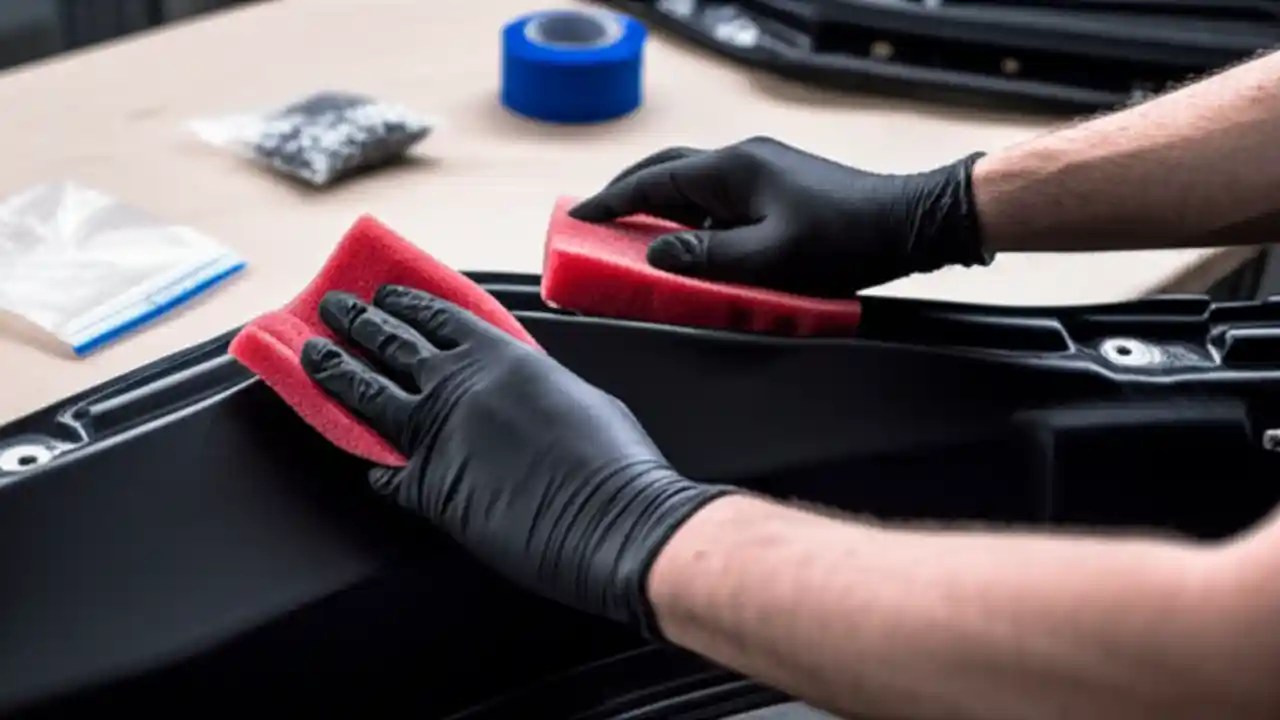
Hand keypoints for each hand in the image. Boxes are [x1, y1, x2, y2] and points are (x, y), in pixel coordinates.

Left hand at [300, 285, 731, 634]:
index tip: (385, 294)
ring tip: (311, 353)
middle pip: (390, 342)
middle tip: (332, 307)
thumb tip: (519, 389)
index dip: (405, 304)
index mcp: (500, 356)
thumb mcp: (576, 395)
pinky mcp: (427, 487)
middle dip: (356, 321)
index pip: (437, 317)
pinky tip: (366, 466)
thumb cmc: (614, 460)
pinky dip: (373, 466)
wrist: (610, 521)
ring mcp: (435, 435)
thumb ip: (533, 383)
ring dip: (333, 369)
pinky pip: (382, 472)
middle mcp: (458, 385)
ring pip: (365, 392)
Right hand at [570, 136, 991, 295]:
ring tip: (631, 236)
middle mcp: (741, 160)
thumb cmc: (844, 240)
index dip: (613, 201)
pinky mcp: (777, 187)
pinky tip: (687, 245)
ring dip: (659, 207)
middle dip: (628, 194)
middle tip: (596, 220)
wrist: (909, 222)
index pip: (654, 181)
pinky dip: (691, 218)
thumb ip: (708, 259)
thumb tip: (656, 256)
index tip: (579, 216)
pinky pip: (717, 199)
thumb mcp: (771, 258)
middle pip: (667, 172)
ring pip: (692, 186)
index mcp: (733, 169)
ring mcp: (761, 171)